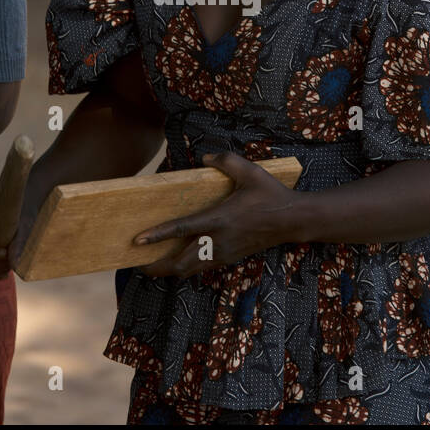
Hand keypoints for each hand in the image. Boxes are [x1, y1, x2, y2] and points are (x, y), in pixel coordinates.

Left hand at [134, 151, 301, 278]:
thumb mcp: (250, 171)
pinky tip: (178, 262)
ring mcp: (224, 253)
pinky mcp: (230, 258)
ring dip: (170, 271)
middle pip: (180, 263)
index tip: (137, 241)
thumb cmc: (270, 194)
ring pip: (190, 270)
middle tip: (139, 264)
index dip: (157, 235)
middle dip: (157, 266)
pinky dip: (186, 268)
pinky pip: (202, 268)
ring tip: (152, 267)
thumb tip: (206, 158)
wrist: (291, 220)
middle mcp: (218, 241)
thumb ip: (226, 161)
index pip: (181, 229)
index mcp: (219, 219)